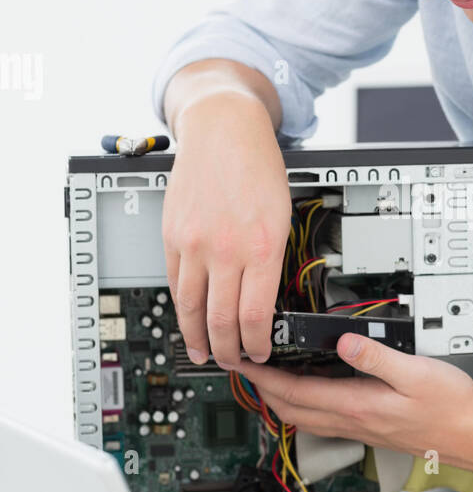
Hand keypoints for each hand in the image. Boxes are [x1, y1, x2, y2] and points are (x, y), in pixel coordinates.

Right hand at [162, 88, 292, 367]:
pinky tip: (187, 318)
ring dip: (197, 337)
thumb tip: (265, 302)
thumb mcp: (281, 217)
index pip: (256, 316)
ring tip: (203, 352)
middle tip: (232, 362)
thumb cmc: (258, 166)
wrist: (223, 128)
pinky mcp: (171, 236)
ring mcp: (194, 244)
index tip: (260, 354)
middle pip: (221, 320)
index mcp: (261, 247)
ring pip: (191, 308)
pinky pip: (175, 282)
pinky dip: (182, 305)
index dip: (257, 344)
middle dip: (228, 351)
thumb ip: (270, 260)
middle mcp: (225, 249)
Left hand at [241, 333, 472, 470]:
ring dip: (280, 398)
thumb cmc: (450, 407)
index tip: (242, 362)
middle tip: (245, 365)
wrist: (471, 437)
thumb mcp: (416, 373)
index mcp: (357, 405)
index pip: (295, 391)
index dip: (263, 377)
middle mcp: (352, 421)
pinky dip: (303, 405)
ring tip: (268, 376)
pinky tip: (308, 391)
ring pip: (304, 417)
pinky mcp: (368, 428)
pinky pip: (322, 419)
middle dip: (261, 388)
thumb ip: (376, 356)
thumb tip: (344, 341)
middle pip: (290, 409)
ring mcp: (359, 428)